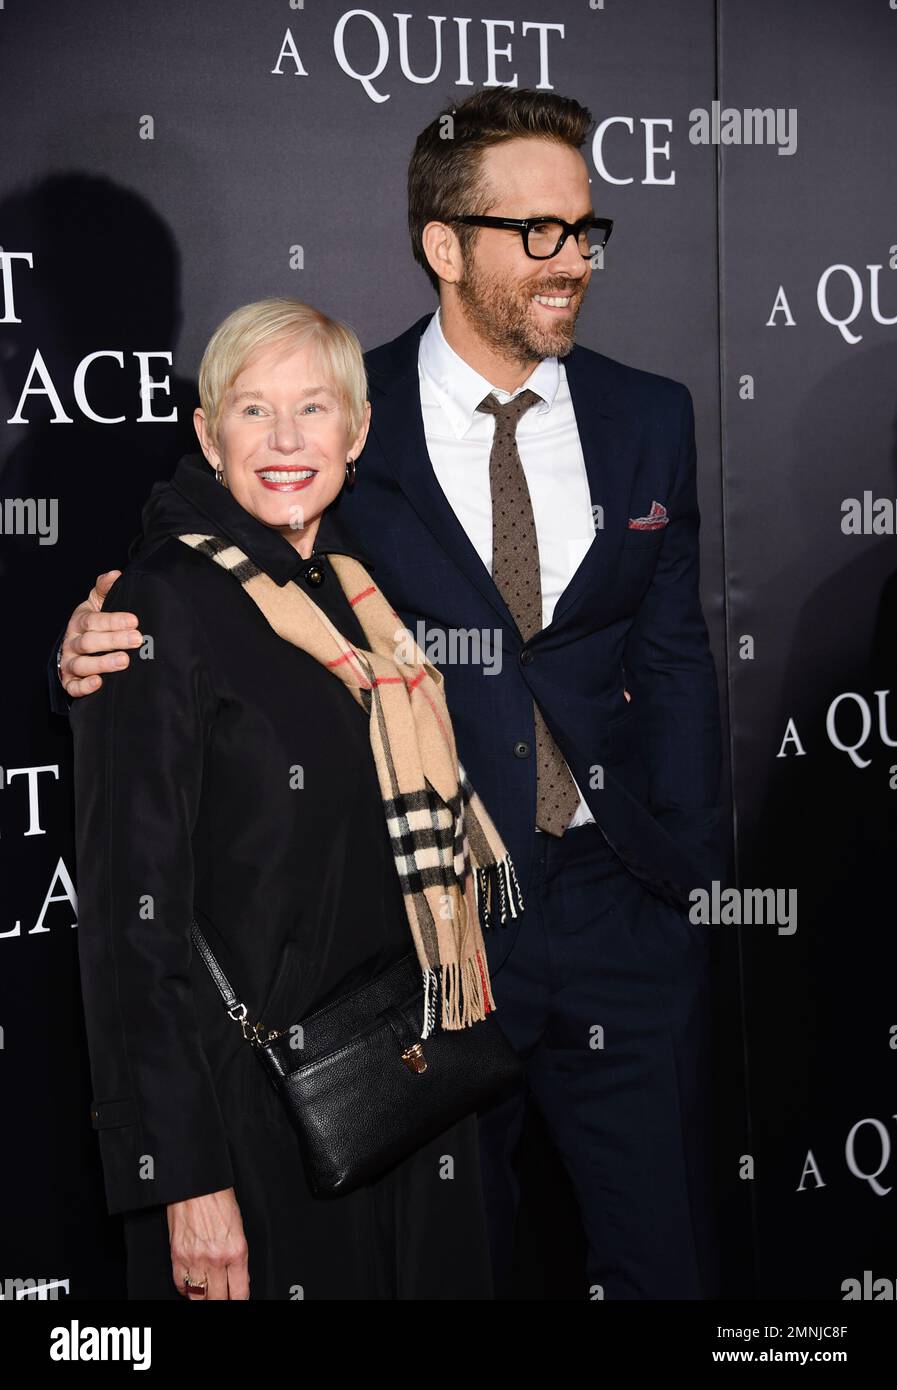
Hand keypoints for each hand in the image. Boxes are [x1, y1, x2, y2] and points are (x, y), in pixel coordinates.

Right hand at [59, 571, 142, 696]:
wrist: (79, 649)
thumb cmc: (94, 624)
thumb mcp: (98, 602)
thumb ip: (106, 588)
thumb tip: (115, 575)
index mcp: (80, 622)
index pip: (93, 621)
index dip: (113, 620)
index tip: (133, 620)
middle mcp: (72, 642)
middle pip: (90, 642)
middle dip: (114, 640)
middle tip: (136, 639)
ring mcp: (70, 663)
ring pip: (82, 664)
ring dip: (103, 663)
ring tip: (124, 661)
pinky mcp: (70, 682)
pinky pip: (74, 687)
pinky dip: (85, 686)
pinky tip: (99, 683)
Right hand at [167, 1187, 249, 1299]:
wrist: (197, 1185)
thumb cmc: (219, 1200)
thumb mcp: (239, 1228)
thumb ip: (238, 1256)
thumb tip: (239, 1279)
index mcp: (236, 1251)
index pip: (239, 1293)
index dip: (239, 1300)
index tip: (237, 1299)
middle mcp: (216, 1258)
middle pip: (218, 1299)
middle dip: (221, 1300)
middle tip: (222, 1296)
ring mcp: (195, 1259)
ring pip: (198, 1296)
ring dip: (203, 1298)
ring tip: (207, 1294)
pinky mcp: (178, 1256)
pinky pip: (180, 1285)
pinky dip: (186, 1289)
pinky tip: (191, 1285)